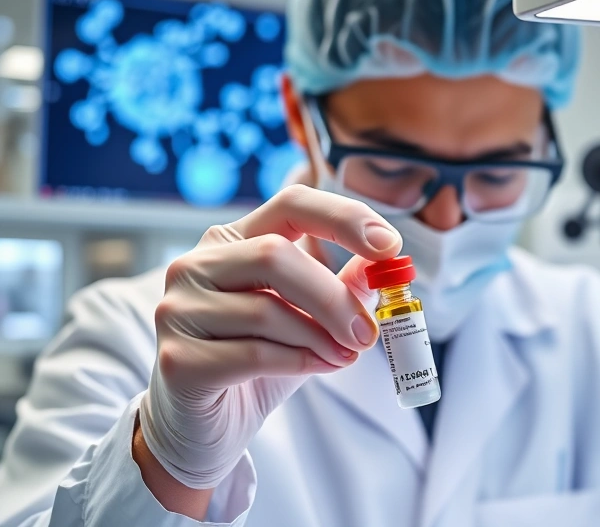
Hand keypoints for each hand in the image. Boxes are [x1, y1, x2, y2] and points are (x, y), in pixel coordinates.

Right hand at [138, 185, 401, 489]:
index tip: (389, 246)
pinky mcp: (178, 359)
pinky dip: (298, 362)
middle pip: (274, 256)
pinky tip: (315, 367)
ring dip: (319, 337)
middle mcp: (196, 265)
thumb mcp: (309, 320)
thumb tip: (385, 267)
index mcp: (233, 241)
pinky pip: (253, 353)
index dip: (344, 218)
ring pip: (266, 309)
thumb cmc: (258, 363)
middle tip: (367, 332)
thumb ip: (341, 288)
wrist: (205, 427)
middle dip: (333, 297)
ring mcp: (178, 310)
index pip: (291, 205)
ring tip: (343, 356)